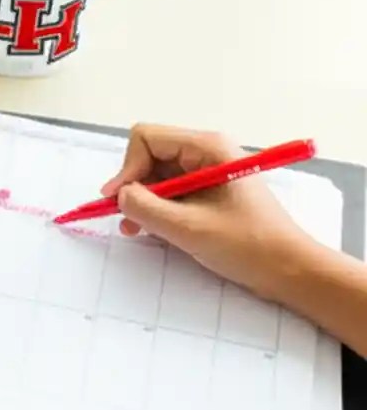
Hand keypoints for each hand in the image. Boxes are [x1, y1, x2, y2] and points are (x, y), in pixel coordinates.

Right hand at [104, 124, 316, 299]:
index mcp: (207, 148)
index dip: (128, 168)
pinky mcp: (209, 192)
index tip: (121, 200)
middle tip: (125, 216)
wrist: (290, 270)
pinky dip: (156, 208)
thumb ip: (145, 207)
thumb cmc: (247, 245)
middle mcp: (206, 152)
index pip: (147, 138)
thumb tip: (119, 195)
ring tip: (135, 228)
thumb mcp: (188, 227)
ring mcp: (208, 172)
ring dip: (142, 199)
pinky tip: (151, 229)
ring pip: (157, 175)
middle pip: (150, 155)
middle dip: (133, 184)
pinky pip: (171, 191)